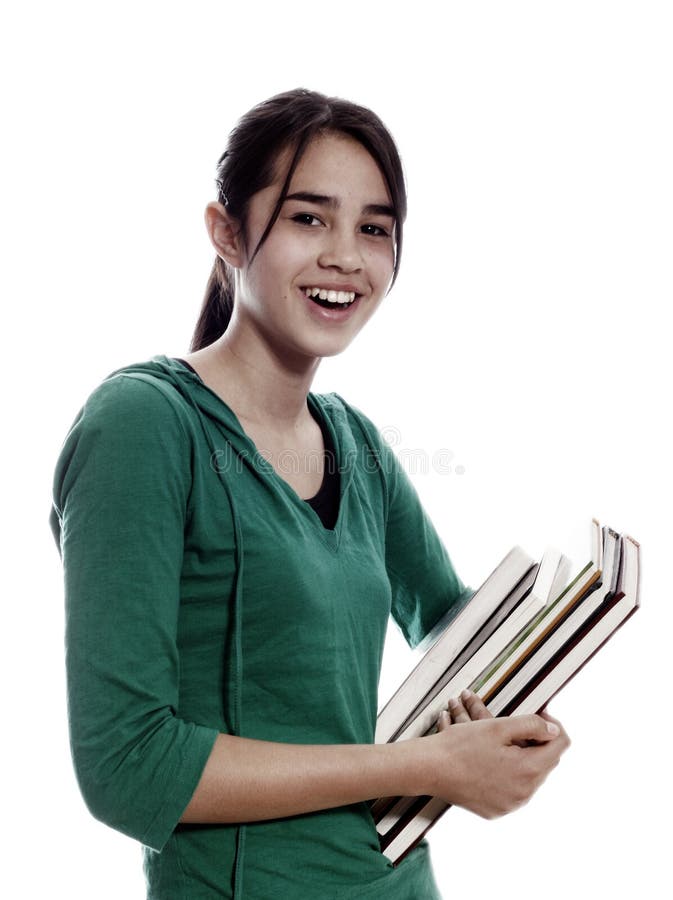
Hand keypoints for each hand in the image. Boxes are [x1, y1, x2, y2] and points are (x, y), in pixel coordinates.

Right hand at [422, 690, 569, 818]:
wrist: (430, 769)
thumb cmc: (462, 745)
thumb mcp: (498, 726)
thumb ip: (531, 725)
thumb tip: (555, 731)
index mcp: (529, 770)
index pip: (560, 745)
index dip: (552, 725)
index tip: (539, 716)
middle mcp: (524, 793)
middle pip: (545, 761)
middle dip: (535, 741)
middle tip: (514, 727)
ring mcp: (510, 805)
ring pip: (529, 776)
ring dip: (520, 757)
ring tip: (498, 742)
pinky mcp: (496, 810)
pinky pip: (512, 790)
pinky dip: (507, 774)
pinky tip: (489, 760)